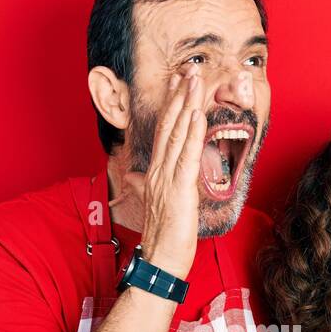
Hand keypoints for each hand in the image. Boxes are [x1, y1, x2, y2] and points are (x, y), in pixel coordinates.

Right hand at [121, 68, 204, 279]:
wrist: (161, 261)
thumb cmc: (163, 237)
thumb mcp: (154, 205)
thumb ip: (142, 187)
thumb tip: (133, 177)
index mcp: (155, 173)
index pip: (163, 133)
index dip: (170, 106)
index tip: (176, 83)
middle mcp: (159, 171)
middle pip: (169, 126)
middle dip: (179, 96)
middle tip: (187, 69)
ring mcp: (168, 179)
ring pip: (178, 135)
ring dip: (186, 106)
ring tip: (193, 81)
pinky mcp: (180, 189)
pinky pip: (187, 156)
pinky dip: (192, 134)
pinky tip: (196, 115)